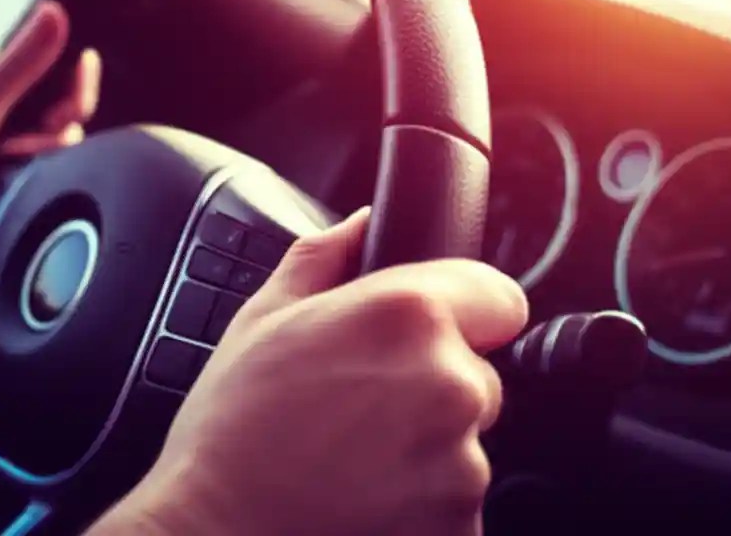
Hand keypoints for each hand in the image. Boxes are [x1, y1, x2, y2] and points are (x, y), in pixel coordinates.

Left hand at [0, 0, 99, 213]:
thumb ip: (21, 65)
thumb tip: (57, 9)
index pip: (55, 66)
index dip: (71, 95)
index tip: (58, 122)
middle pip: (54, 102)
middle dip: (53, 130)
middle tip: (21, 151)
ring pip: (44, 134)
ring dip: (39, 154)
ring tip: (6, 169)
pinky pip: (26, 157)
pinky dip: (25, 169)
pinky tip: (5, 181)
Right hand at [92, 210, 527, 535]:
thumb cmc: (230, 434)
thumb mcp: (261, 320)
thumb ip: (324, 257)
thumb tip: (361, 225)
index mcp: (408, 315)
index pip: (500, 297)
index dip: (467, 312)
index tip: (434, 333)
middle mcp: (449, 384)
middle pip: (479, 375)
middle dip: (434, 388)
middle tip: (359, 408)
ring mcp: (461, 464)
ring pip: (467, 444)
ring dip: (426, 450)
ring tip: (351, 459)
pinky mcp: (460, 526)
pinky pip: (456, 503)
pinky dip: (421, 503)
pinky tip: (361, 497)